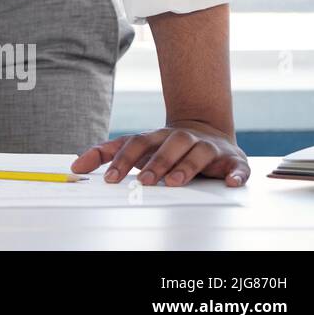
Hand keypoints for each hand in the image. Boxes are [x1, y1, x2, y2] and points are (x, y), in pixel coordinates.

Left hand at [70, 120, 250, 186]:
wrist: (207, 132)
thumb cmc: (165, 146)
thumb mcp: (136, 147)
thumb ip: (106, 154)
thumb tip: (76, 166)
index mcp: (158, 136)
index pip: (137, 144)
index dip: (123, 160)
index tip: (110, 179)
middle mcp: (182, 139)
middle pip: (169, 145)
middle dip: (156, 163)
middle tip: (143, 181)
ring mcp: (208, 148)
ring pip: (198, 153)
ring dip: (186, 167)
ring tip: (174, 182)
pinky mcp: (233, 160)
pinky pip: (237, 167)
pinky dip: (236, 174)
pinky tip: (231, 182)